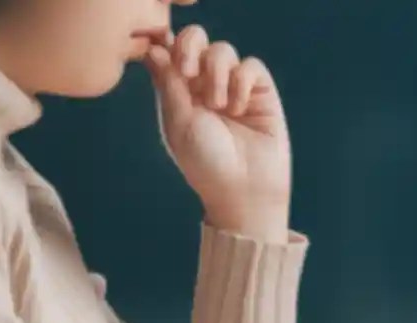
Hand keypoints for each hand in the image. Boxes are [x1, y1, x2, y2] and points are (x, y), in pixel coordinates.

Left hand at [141, 25, 291, 237]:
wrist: (243, 189)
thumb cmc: (206, 163)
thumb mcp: (179, 122)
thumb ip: (169, 82)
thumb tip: (154, 48)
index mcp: (180, 91)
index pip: (172, 49)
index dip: (170, 44)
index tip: (170, 64)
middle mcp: (206, 85)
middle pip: (197, 39)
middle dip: (191, 47)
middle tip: (189, 72)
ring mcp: (235, 88)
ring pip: (224, 50)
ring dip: (217, 74)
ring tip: (219, 107)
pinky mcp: (262, 94)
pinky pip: (251, 66)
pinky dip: (242, 82)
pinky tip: (239, 109)